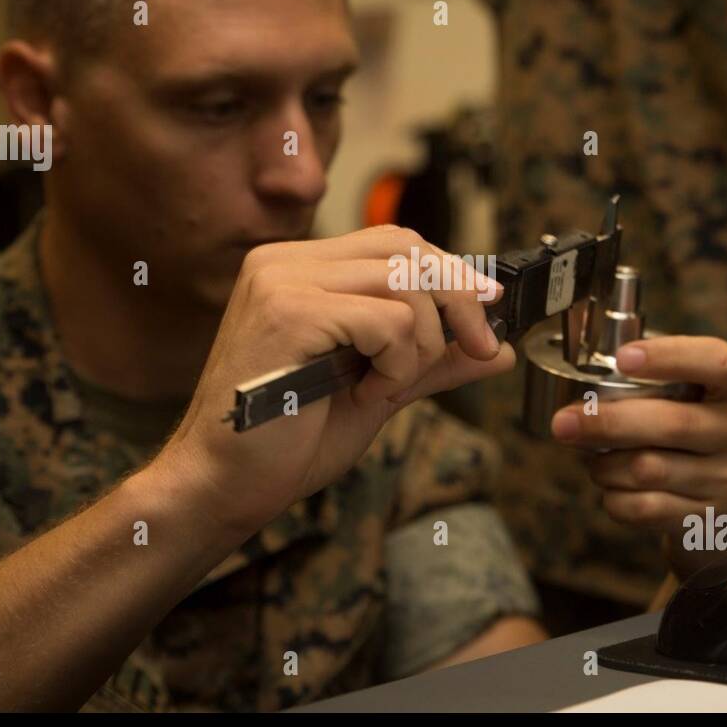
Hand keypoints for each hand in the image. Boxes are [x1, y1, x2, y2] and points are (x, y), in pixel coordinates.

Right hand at [157, 226, 513, 535]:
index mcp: (298, 269)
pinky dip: (396, 364)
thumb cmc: (288, 442)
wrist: (226, 485)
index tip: (487, 314)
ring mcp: (283, 282)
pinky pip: (387, 320)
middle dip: (458, 297)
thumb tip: (500, 350)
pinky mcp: (289, 312)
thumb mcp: (379, 390)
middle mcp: (285, 262)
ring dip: (420, 345)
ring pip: (403, 281)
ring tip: (387, 387)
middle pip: (406, 247)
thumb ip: (432, 362)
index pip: (394, 241)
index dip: (450, 271)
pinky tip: (364, 395)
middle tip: (478, 349)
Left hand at [549, 336, 726, 579]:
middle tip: (562, 422)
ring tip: (596, 463)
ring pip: (648, 469)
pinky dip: (615, 499)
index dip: (668, 356)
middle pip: (670, 422)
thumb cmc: (705, 447)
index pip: (717, 361)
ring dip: (606, 466)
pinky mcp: (713, 522)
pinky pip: (645, 508)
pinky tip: (614, 491)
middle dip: (605, 421)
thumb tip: (584, 364)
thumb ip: (662, 383)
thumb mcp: (705, 406)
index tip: (623, 358)